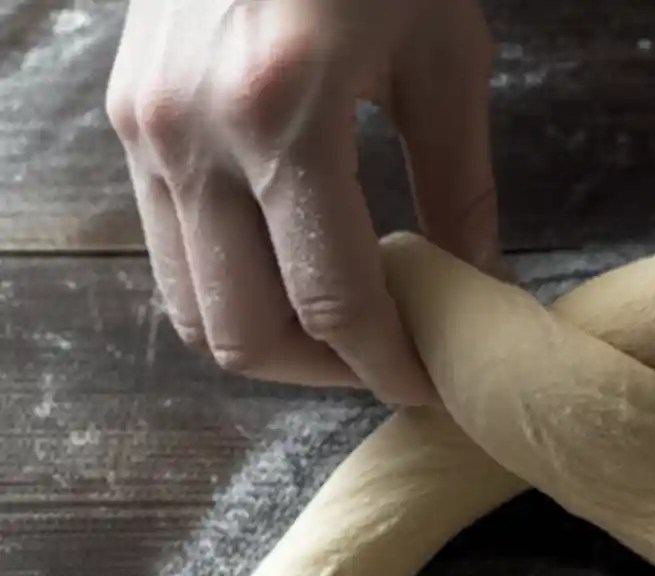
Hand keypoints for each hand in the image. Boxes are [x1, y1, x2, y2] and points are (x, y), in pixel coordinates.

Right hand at [106, 0, 501, 403]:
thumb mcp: (445, 60)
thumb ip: (461, 187)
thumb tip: (480, 287)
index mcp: (284, 114)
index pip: (333, 301)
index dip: (389, 366)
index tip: (431, 388)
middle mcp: (192, 135)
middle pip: (243, 332)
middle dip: (327, 372)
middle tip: (391, 363)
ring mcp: (144, 129)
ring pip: (191, 305)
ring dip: (272, 340)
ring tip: (346, 330)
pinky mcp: (126, 119)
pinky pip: (167, 248)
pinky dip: (231, 285)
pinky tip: (291, 269)